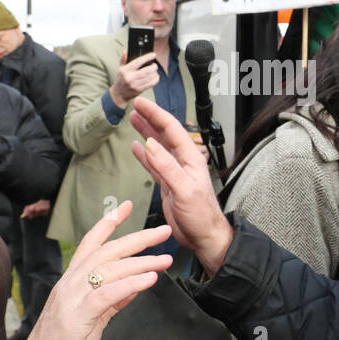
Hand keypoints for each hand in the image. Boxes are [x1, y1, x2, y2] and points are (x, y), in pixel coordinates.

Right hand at [0, 200, 172, 339]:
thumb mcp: (92, 319)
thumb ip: (112, 300)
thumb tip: (136, 284)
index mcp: (71, 282)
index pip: (90, 243)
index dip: (109, 223)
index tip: (127, 206)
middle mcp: (69, 284)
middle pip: (106, 251)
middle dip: (137, 238)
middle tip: (163, 231)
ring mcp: (71, 299)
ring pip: (108, 270)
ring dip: (141, 262)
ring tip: (165, 259)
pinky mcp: (75, 318)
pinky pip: (106, 295)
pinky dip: (130, 284)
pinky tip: (149, 280)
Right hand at [109, 50, 160, 106]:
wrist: (119, 94)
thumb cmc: (121, 79)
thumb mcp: (120, 68)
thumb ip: (123, 59)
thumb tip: (126, 51)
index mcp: (125, 70)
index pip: (138, 62)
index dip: (147, 57)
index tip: (153, 55)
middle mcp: (129, 77)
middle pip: (146, 70)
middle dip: (153, 66)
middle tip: (155, 65)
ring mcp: (134, 85)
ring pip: (149, 77)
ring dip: (155, 73)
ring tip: (155, 70)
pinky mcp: (139, 90)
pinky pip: (150, 84)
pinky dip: (155, 80)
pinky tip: (156, 77)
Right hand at [129, 96, 233, 274]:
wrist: (204, 236)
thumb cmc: (201, 215)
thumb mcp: (183, 189)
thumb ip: (167, 166)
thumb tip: (150, 144)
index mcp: (190, 158)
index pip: (171, 129)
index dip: (156, 114)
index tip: (141, 103)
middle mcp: (183, 162)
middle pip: (164, 134)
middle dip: (150, 118)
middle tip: (136, 106)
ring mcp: (175, 172)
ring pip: (158, 146)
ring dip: (146, 132)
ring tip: (134, 119)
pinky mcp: (168, 184)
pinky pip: (154, 164)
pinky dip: (144, 154)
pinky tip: (136, 147)